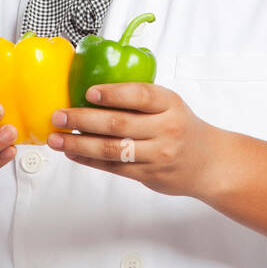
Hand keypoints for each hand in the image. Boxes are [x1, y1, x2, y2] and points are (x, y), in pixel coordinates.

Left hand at [46, 82, 222, 197]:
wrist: (209, 163)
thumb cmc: (182, 127)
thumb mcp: (170, 105)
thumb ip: (140, 100)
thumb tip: (91, 94)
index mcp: (170, 104)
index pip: (140, 95)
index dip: (113, 94)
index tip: (88, 92)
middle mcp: (166, 129)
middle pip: (118, 124)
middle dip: (82, 120)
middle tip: (58, 116)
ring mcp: (158, 154)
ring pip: (112, 149)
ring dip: (79, 144)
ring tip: (57, 139)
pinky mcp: (149, 175)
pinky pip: (113, 167)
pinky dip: (89, 160)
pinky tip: (73, 153)